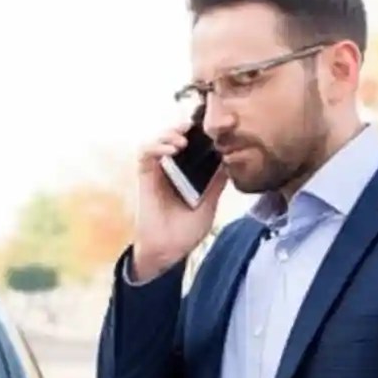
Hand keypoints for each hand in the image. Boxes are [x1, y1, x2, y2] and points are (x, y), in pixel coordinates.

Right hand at [130, 122, 227, 281]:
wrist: (168, 251)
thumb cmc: (186, 232)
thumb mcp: (209, 204)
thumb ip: (217, 184)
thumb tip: (231, 163)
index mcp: (185, 174)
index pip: (189, 145)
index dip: (197, 133)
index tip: (213, 128)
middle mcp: (170, 170)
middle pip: (173, 137)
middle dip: (183, 127)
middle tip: (196, 127)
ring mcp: (156, 172)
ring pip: (158, 140)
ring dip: (169, 134)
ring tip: (183, 140)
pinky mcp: (145, 177)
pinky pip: (145, 153)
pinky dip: (157, 146)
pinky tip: (172, 149)